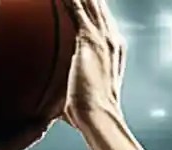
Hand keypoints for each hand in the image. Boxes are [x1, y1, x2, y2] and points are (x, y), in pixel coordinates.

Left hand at [58, 0, 126, 129]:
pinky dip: (71, 0)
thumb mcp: (84, 96)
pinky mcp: (90, 39)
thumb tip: (57, 105)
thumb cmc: (90, 113)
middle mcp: (113, 41)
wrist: (99, 116)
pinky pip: (78, 9)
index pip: (104, 23)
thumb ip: (74, 91)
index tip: (88, 1)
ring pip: (92, 5)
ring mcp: (104, 39)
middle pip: (100, 9)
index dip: (96, 9)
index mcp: (115, 53)